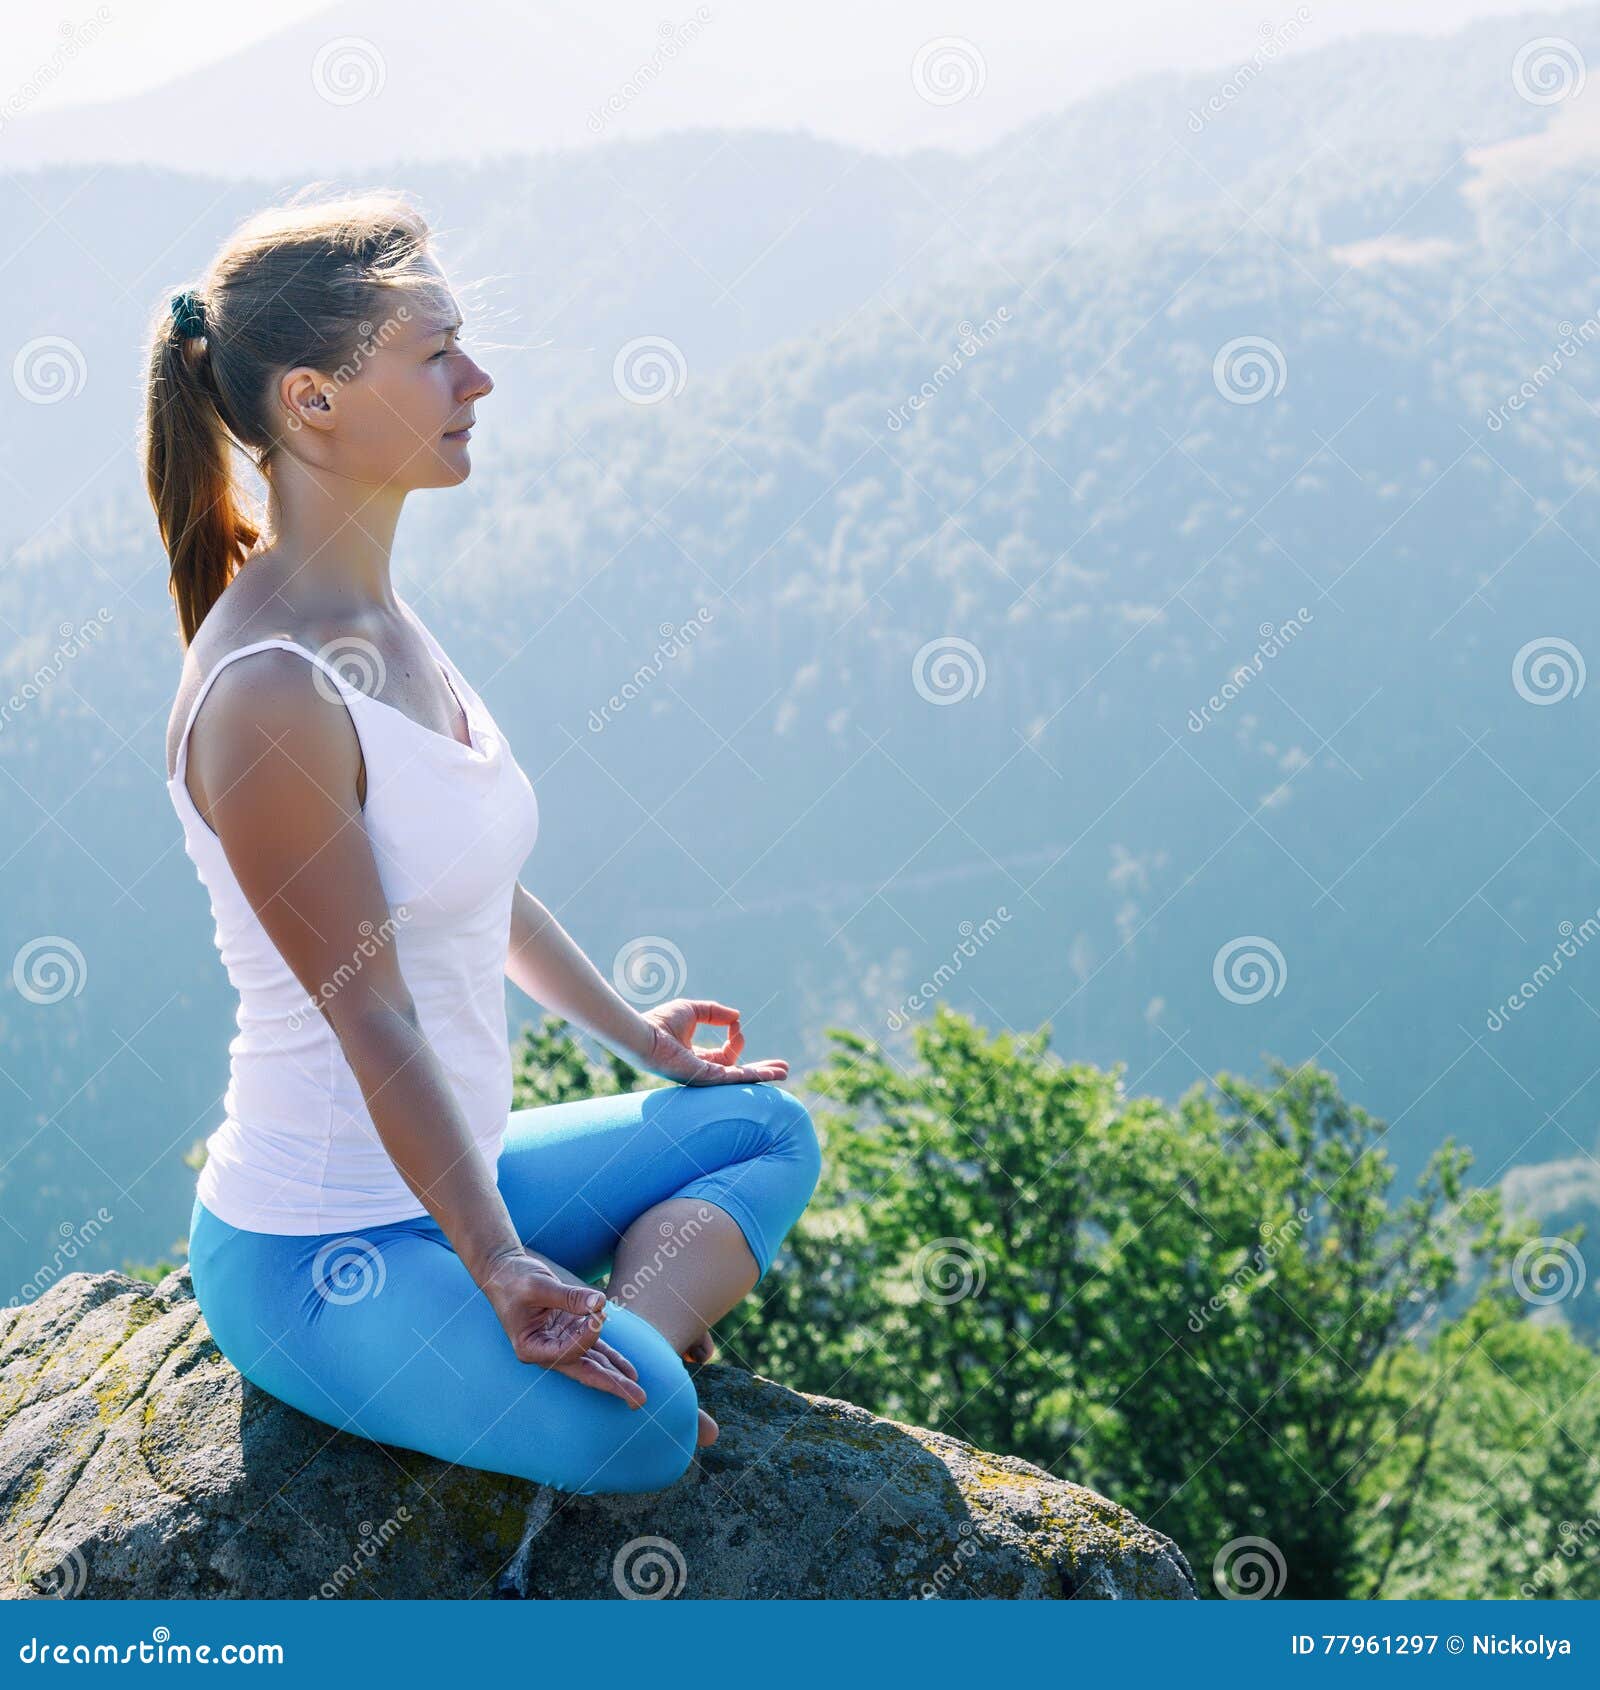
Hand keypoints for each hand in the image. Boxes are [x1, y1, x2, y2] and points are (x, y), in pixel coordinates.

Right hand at [479, 1248, 646, 1407]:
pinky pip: (595, 1349)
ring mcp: (560, 1343)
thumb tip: (599, 1304)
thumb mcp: (539, 1286)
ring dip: (616, 1376)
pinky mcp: (570, 1332)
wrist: (505, 1272)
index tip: (597, 1314)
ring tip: (639, 1392)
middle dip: (613, 1386)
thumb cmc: (515, 1280)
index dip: (587, 1337)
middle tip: (638, 1400)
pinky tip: (629, 1371)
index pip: (567, 1352)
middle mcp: (546, 1351)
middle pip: (584, 1372)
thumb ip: (569, 1297)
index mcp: (531, 1347)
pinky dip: (612, 1357)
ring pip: (593, 1363)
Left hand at [637, 998, 789, 1085]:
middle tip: (783, 1069)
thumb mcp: (693, 1010)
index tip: (735, 1023)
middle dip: (761, 1071)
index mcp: (699, 1058)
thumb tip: (736, 1016)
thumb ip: (714, 1012)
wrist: (645, 1033)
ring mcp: (705, 1077)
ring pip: (741, 1079)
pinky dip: (753, 1075)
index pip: (728, 1055)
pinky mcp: (705, 1077)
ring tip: (784, 1073)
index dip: (736, 1037)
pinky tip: (769, 1074)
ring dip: (763, 1075)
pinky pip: (734, 1078)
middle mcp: (704, 1071)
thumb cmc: (661, 1022)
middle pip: (739, 1074)